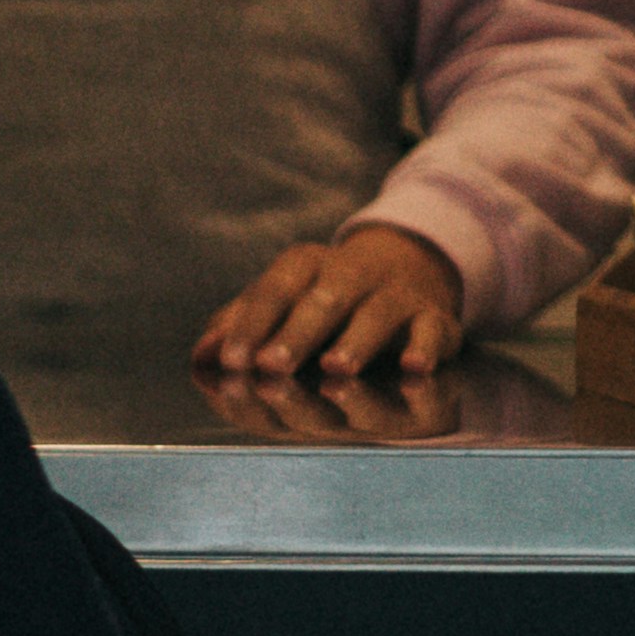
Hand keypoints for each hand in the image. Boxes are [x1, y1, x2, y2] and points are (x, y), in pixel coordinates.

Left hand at [192, 221, 464, 388]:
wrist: (406, 269)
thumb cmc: (323, 302)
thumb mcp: (281, 305)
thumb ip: (239, 330)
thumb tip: (200, 358)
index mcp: (303, 266)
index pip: (272, 292)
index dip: (251, 326)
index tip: (231, 362)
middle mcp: (351, 273)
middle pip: (322, 301)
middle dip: (296, 335)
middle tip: (270, 366)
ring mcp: (396, 294)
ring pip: (377, 314)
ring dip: (356, 343)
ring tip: (334, 369)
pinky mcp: (434, 317)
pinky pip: (434, 331)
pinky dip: (426, 349)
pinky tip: (413, 368)